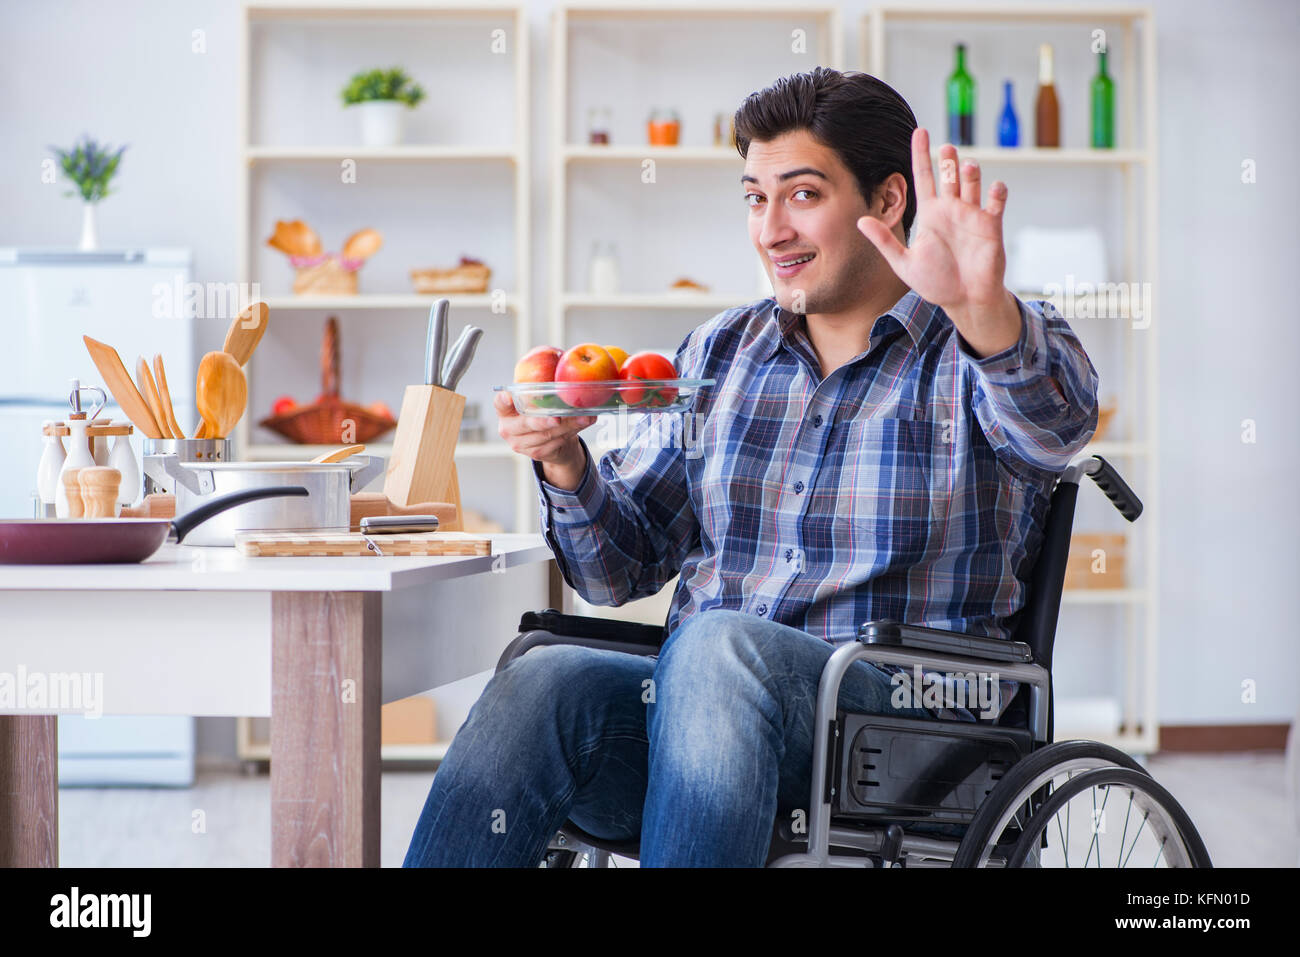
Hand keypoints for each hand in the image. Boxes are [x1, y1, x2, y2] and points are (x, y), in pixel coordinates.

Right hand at [494, 389, 594, 472]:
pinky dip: (572, 431)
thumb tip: (558, 357)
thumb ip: (540, 383)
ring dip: (568, 425)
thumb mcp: (536, 397)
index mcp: (505, 410)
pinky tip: (583, 422)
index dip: (503, 401)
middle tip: (557, 418)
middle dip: (543, 421)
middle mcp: (508, 429)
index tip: (508, 397)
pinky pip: (556, 442)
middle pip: (526, 424)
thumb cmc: (540, 412)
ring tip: (583, 417)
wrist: (549, 440)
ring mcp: (521, 444)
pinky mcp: (536, 453)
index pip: (500, 404)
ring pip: (546, 434)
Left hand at [856, 127, 1020, 356]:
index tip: (919, 132)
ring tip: (966, 166)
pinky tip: (994, 188)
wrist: (964, 300)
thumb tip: (861, 221)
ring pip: (972, 184)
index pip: (924, 177)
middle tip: (946, 149)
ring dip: (970, 173)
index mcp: (931, 214)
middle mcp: (951, 209)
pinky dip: (997, 193)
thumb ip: (884, 241)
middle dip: (948, 160)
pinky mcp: (991, 226)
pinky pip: (996, 204)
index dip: (921, 154)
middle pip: (949, 175)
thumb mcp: (903, 263)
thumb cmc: (936, 282)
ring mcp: (972, 215)